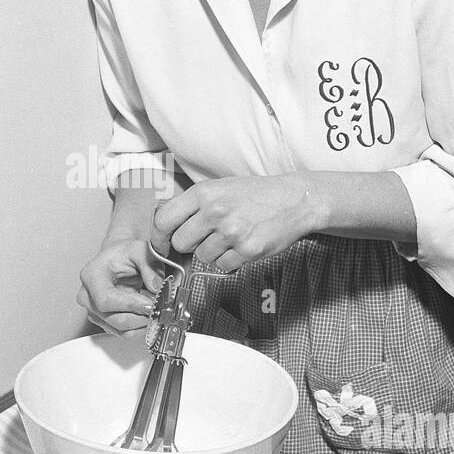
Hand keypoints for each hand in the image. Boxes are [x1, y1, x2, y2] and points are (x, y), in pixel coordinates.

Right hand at [78, 237, 165, 336]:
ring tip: (156, 308)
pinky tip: (150, 314)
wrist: (119, 260)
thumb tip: (157, 287)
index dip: (130, 305)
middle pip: (114, 318)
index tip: (151, 303)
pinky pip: (125, 333)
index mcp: (91, 276)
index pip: (106, 300)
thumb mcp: (140, 249)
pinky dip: (142, 327)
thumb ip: (150, 265)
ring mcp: (94, 312)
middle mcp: (87, 297)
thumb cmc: (124, 254)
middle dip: (142, 316)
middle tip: (160, 307)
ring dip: (144, 322)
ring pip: (121, 330)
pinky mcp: (105, 323)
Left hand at [152, 174, 314, 269]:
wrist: (295, 200)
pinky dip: (230, 260)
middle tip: (206, 237)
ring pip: (203, 256)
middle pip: (180, 243)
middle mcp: (215, 211)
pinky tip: (243, 244)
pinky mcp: (248, 250)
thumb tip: (164, 224)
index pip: (163, 219)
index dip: (158, 236)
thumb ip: (193, 204)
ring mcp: (232, 232)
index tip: (161, 244)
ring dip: (213, 252)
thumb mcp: (220, 187)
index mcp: (204, 192)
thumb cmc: (255, 194)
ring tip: (231, 236)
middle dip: (189, 245)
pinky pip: (223, 265)